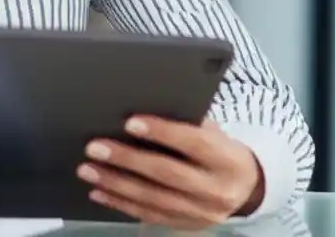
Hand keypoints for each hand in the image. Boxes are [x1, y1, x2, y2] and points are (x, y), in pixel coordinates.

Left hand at [77, 116, 264, 228]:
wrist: (246, 187)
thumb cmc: (220, 150)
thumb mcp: (214, 132)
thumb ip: (187, 123)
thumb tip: (144, 109)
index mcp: (227, 159)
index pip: (194, 143)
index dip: (162, 132)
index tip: (130, 122)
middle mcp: (216, 189)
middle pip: (167, 174)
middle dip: (127, 160)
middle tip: (95, 147)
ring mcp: (201, 212)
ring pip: (153, 198)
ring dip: (115, 184)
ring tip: (88, 169)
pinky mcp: (186, 224)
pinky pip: (148, 215)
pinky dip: (120, 203)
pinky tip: (99, 191)